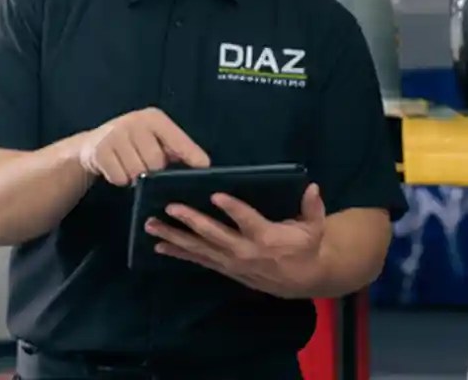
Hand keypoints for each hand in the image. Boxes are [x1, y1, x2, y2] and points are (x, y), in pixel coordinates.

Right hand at [75, 108, 209, 185]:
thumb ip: (179, 150)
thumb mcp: (156, 140)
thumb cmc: (135, 143)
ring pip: (137, 172)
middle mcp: (135, 121)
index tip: (203, 166)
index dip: (191, 154)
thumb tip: (203, 165)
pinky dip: (120, 180)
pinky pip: (119, 178)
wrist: (93, 143)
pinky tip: (117, 168)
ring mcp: (115, 134)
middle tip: (146, 169)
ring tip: (131, 168)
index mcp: (154, 118)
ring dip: (135, 178)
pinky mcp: (99, 150)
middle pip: (156, 162)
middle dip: (153, 172)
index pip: (177, 139)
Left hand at [146, 183, 327, 298]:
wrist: (301, 280)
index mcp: (266, 237)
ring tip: (152, 226)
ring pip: (199, 248)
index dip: (232, 208)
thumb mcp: (315, 227)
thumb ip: (313, 207)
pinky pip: (198, 260)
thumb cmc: (306, 247)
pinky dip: (178, 254)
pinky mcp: (224, 268)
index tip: (215, 194)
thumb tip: (312, 186)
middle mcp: (244, 250)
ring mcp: (231, 262)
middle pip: (214, 234)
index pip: (247, 220)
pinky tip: (159, 247)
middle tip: (171, 207)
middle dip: (191, 220)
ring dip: (174, 237)